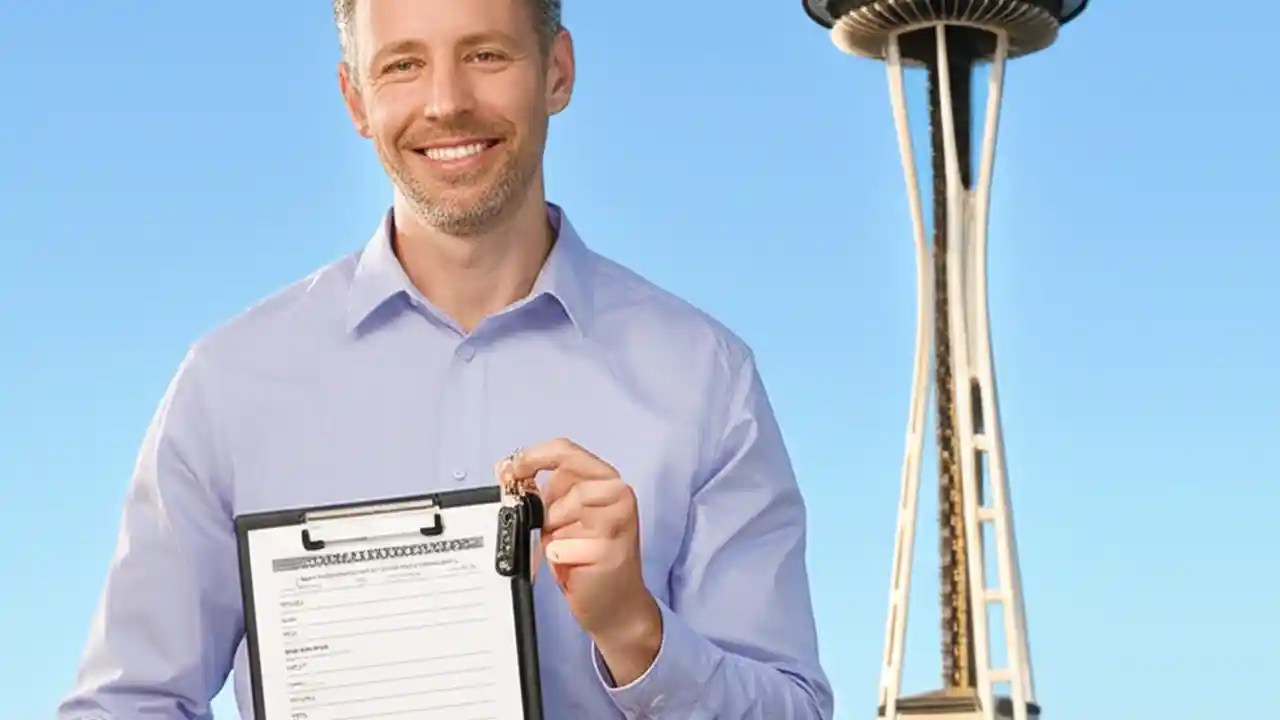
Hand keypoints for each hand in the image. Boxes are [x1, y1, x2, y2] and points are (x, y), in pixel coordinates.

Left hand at [499, 438, 661, 684]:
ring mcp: (618, 524)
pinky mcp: (610, 552)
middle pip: (562, 484)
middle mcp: (618, 496)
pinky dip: (559, 559)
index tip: (511, 471)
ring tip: (569, 547)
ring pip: (560, 513)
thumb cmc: (587, 557)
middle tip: (552, 528)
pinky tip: (574, 565)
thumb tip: (504, 467)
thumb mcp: (562, 517)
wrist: (616, 604)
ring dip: (554, 534)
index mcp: (607, 481)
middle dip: (548, 509)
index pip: (566, 451)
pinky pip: (560, 548)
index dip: (533, 457)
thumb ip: (542, 491)